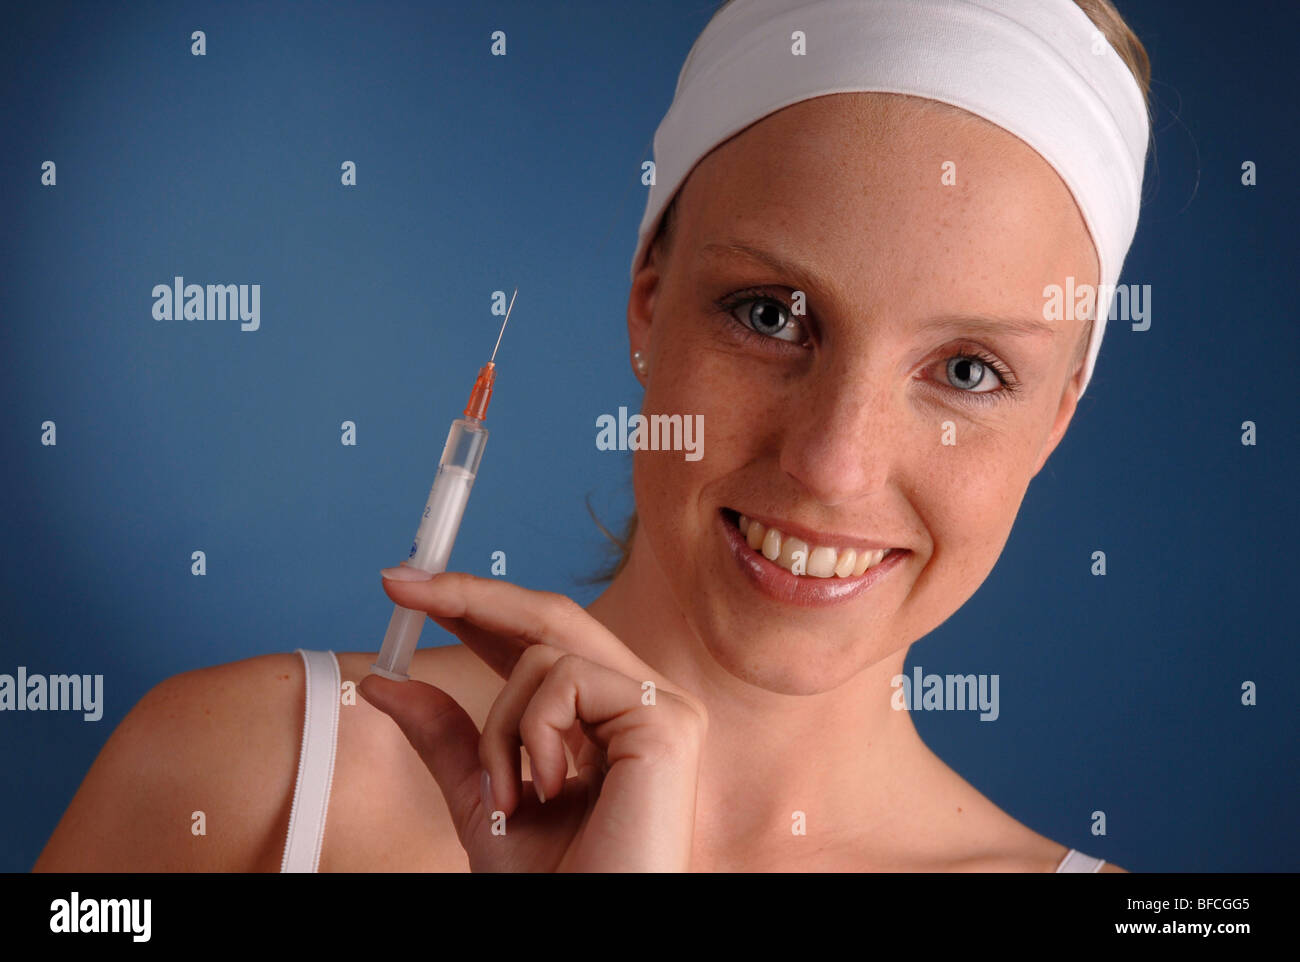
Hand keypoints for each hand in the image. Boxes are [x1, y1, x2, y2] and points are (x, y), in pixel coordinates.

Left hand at [358, 571, 707, 871]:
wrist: (589, 932)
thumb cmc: (554, 885)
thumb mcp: (481, 798)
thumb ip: (447, 737)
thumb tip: (385, 681)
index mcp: (611, 719)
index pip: (543, 642)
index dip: (480, 609)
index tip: (412, 589)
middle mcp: (644, 703)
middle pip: (553, 617)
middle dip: (471, 595)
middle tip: (399, 584)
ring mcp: (663, 708)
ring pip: (546, 652)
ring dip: (498, 726)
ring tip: (505, 797)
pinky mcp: (666, 720)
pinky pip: (566, 678)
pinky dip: (529, 733)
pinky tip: (543, 789)